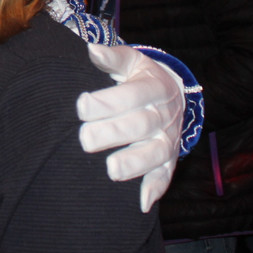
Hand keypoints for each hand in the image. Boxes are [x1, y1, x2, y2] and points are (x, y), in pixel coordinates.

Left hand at [76, 43, 183, 212]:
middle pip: (141, 125)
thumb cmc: (140, 77)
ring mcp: (169, 138)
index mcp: (155, 87)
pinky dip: (156, 188)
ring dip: (135, 163)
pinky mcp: (170, 159)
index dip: (108, 101)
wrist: (173, 94)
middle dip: (113, 132)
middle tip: (84, 139)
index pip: (132, 94)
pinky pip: (166, 175)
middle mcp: (164, 114)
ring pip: (156, 152)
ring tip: (111, 170)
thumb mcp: (132, 61)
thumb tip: (92, 49)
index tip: (80, 105)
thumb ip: (113, 57)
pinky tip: (142, 203)